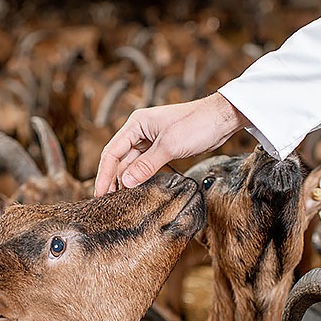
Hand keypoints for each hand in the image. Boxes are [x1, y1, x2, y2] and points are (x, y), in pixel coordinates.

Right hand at [94, 93, 249, 194]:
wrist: (221, 118)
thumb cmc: (197, 124)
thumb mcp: (169, 146)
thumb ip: (146, 165)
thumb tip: (126, 182)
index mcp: (136, 124)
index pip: (112, 151)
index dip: (104, 174)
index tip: (99, 193)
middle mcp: (140, 131)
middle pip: (120, 159)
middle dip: (114, 180)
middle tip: (108, 202)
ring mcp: (151, 140)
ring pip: (133, 163)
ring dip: (128, 180)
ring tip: (122, 200)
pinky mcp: (163, 148)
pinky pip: (146, 165)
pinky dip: (141, 177)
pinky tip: (138, 190)